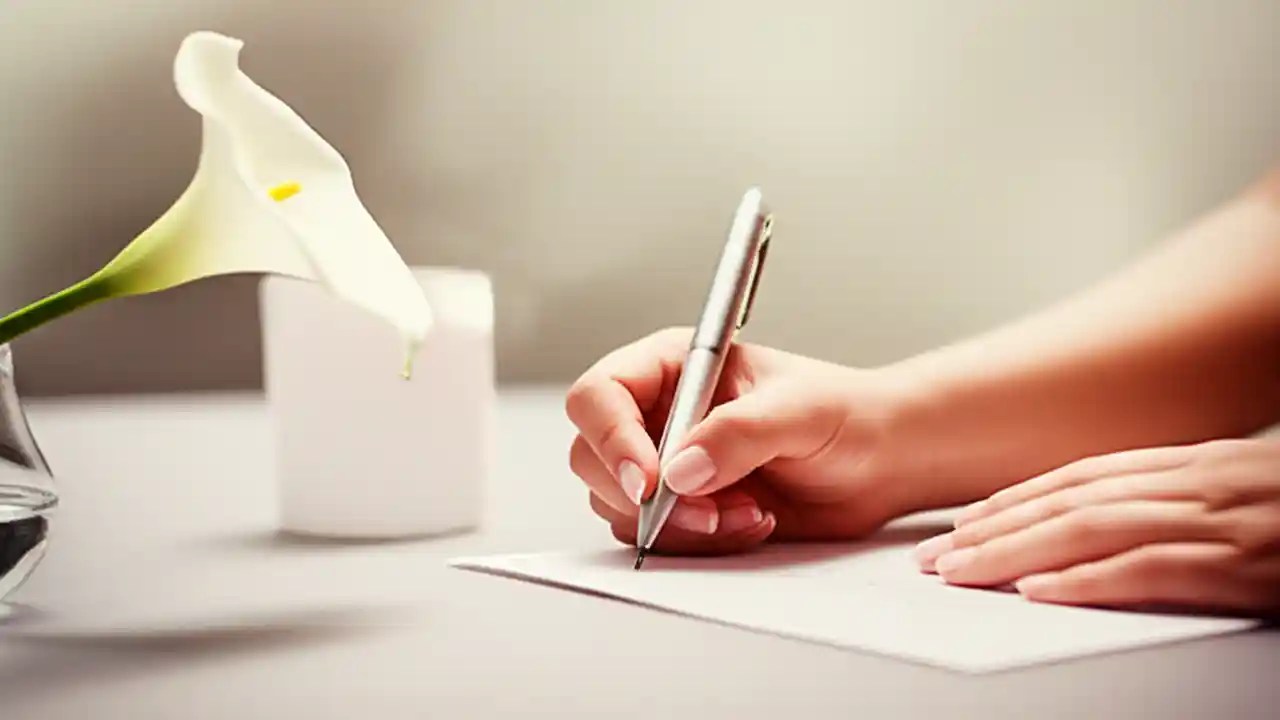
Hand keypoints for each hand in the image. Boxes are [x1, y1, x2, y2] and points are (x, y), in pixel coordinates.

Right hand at [564, 327, 916, 555]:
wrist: (880, 463)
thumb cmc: (846, 415)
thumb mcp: (799, 412)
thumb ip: (739, 434)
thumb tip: (679, 469)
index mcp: (673, 366)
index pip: (600, 395)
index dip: (611, 438)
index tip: (649, 480)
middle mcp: (658, 413)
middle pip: (591, 456)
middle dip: (643, 495)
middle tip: (706, 509)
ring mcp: (665, 464)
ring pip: (619, 505)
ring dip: (678, 524)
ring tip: (747, 510)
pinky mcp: (682, 508)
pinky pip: (655, 537)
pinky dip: (698, 543)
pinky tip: (751, 521)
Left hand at [914, 439, 1279, 616]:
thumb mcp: (1238, 488)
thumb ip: (1174, 494)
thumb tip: (1105, 511)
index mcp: (1190, 464)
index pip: (1079, 476)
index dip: (1012, 499)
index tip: (962, 522)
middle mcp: (1194, 483)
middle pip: (1069, 500)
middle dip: (992, 529)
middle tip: (935, 558)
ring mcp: (1218, 522)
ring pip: (1092, 530)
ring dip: (1015, 554)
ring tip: (961, 574)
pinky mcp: (1243, 565)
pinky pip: (1151, 570)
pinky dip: (1088, 582)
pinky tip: (1039, 594)